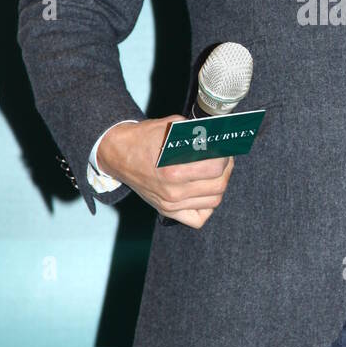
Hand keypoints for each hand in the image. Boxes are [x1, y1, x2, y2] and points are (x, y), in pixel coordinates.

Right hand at [96, 117, 233, 228]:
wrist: (119, 154)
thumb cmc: (145, 138)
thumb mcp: (173, 127)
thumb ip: (199, 132)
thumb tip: (222, 135)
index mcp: (173, 168)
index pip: (216, 168)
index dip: (225, 155)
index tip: (225, 147)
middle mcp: (172, 191)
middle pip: (219, 185)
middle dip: (226, 168)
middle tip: (223, 158)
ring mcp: (170, 204)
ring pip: (213, 201)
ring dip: (219, 184)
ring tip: (215, 172)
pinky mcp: (167, 211)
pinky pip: (199, 219)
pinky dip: (207, 207)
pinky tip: (204, 192)